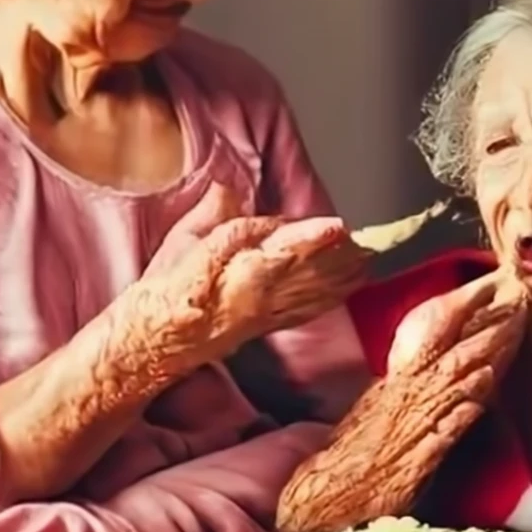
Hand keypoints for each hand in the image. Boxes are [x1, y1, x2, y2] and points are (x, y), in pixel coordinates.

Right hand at [128, 184, 369, 371]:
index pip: (279, 246)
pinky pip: (308, 309)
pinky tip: (352, 286)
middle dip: (343, 254)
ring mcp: (267, 313)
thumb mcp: (182, 244)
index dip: (310, 236)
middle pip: (310, 270)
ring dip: (346, 274)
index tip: (337, 225)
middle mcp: (259, 294)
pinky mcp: (268, 326)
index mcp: (235, 270)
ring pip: (315, 290)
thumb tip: (231, 190)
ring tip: (373, 257)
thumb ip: (213, 217)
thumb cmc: (167, 289)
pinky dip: (333, 297)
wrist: (157, 341)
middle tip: (374, 239)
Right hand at [276, 269, 527, 531]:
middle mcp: (407, 399)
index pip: (434, 335)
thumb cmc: (353, 451)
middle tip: (516, 304)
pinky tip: (477, 403)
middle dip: (484, 330)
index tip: (489, 287)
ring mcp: (412, 429)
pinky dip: (458, 417)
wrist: (326, 492)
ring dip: (476, 362)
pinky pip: (439, 436)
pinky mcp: (414, 464)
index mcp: (399, 382)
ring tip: (505, 340)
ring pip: (448, 389)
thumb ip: (404, 384)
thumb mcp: (376, 406)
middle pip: (449, 356)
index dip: (462, 309)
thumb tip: (426, 362)